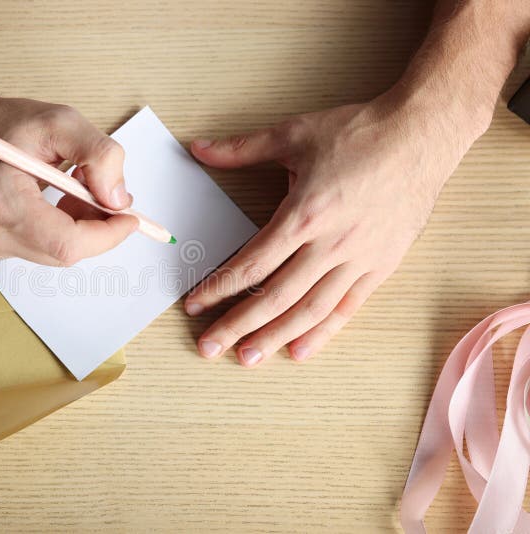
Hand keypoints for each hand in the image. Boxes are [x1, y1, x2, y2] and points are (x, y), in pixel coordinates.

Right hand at [0, 96, 137, 265]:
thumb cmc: (3, 124)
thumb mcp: (61, 121)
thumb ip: (100, 156)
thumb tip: (118, 200)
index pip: (65, 243)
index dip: (106, 236)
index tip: (129, 219)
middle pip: (63, 253)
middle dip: (95, 229)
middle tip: (105, 196)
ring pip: (54, 254)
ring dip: (79, 229)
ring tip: (77, 190)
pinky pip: (40, 250)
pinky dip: (60, 231)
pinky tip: (57, 202)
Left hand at [184, 90, 482, 366]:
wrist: (422, 135)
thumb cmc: (359, 133)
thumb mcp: (293, 133)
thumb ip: (242, 149)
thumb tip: (199, 149)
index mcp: (304, 214)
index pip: (252, 263)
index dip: (219, 287)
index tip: (195, 305)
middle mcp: (330, 244)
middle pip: (275, 296)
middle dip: (237, 325)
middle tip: (209, 347)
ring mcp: (359, 259)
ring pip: (310, 309)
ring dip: (275, 337)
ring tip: (247, 358)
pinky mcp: (382, 265)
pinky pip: (347, 307)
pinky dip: (323, 331)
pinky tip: (299, 350)